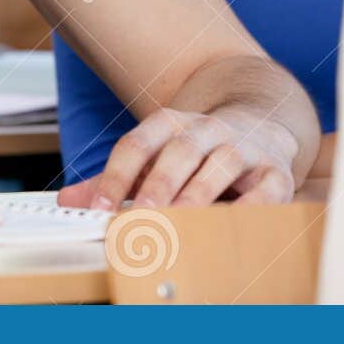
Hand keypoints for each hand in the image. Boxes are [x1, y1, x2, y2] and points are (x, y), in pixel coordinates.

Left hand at [56, 107, 298, 210]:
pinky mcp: (276, 170)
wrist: (262, 121)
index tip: (99, 209)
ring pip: (222, 163)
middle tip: (139, 216)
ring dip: (199, 193)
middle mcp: (207, 129)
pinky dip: (253, 204)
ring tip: (179, 222)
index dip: (116, 176)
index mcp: (171, 123)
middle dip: (158, 185)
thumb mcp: (156, 156)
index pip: (137, 143)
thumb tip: (67, 201)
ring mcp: (244, 146)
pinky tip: (234, 222)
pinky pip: (267, 186)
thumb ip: (114, 179)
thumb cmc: (199, 150)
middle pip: (179, 151)